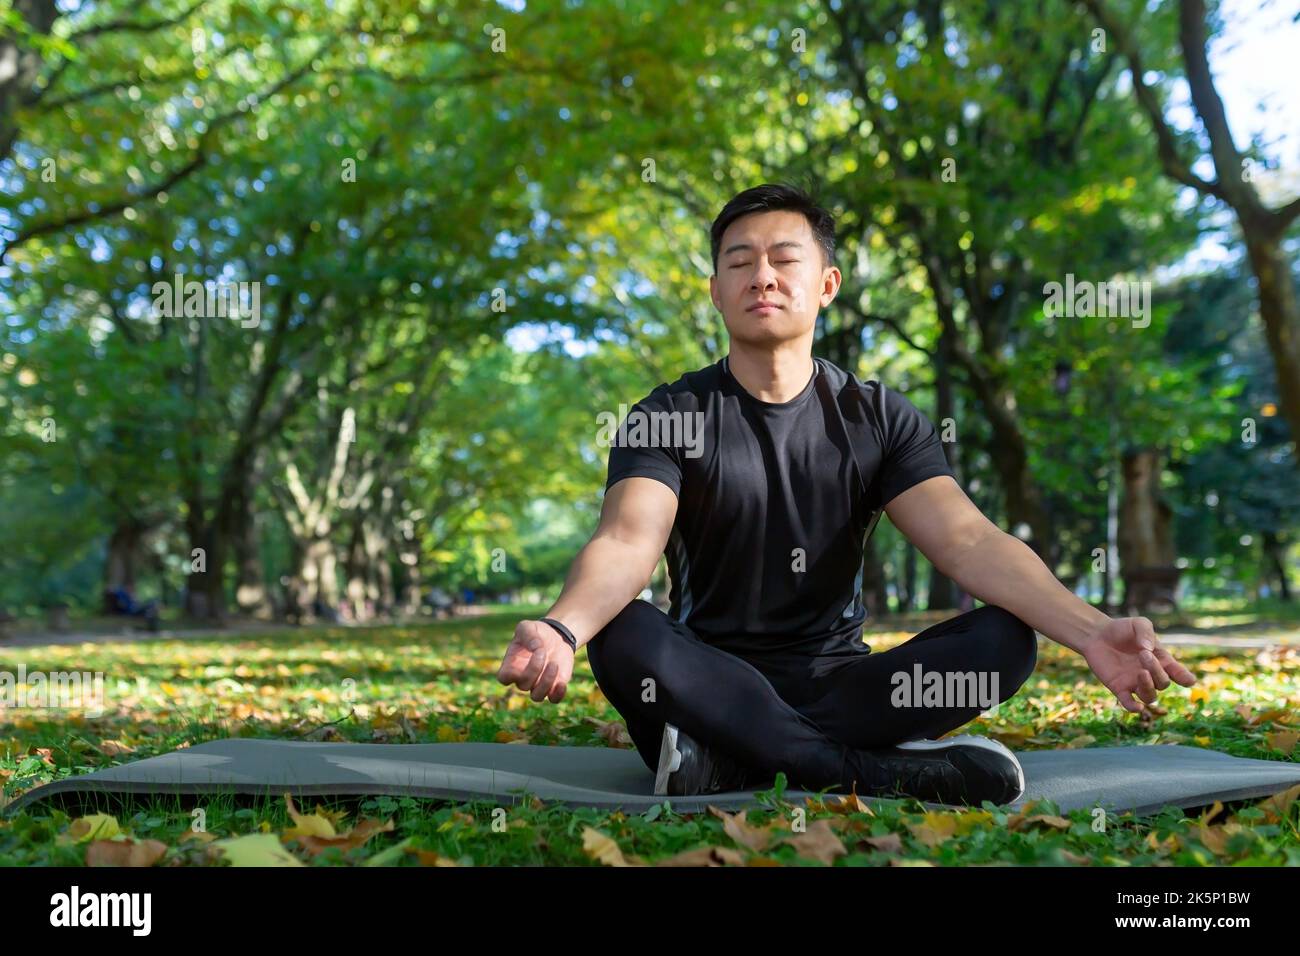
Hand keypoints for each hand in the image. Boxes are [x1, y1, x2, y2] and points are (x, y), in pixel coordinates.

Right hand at [495, 619, 575, 703]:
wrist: (556, 637)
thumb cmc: (537, 632)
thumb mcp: (528, 626)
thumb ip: (528, 634)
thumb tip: (536, 647)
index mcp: (512, 664)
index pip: (503, 678)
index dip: (511, 673)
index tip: (522, 657)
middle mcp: (523, 678)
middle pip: (523, 685)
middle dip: (534, 668)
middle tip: (543, 651)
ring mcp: (538, 684)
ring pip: (537, 696)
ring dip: (546, 682)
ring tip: (554, 664)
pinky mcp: (554, 687)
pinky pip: (554, 699)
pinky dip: (558, 694)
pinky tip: (562, 681)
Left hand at [1082, 616, 1197, 713]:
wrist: (1097, 634)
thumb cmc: (1122, 629)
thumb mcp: (1138, 624)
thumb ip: (1146, 632)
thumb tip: (1148, 649)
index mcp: (1161, 661)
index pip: (1179, 674)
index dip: (1185, 679)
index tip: (1187, 680)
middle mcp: (1151, 675)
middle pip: (1162, 683)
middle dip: (1156, 670)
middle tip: (1143, 654)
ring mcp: (1135, 683)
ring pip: (1150, 697)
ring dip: (1148, 687)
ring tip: (1141, 672)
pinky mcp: (1119, 688)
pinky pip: (1129, 703)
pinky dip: (1133, 707)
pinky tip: (1136, 707)